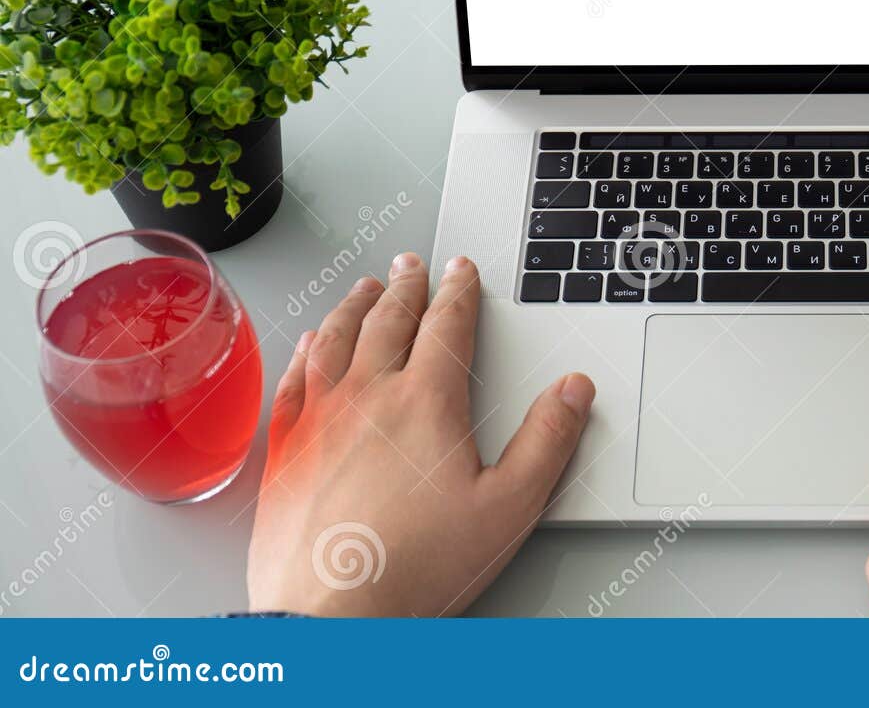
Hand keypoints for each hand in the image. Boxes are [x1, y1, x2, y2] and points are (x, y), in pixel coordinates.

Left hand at [247, 253, 593, 615]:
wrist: (332, 615)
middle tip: (412, 264)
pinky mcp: (285, 448)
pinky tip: (313, 341)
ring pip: (337, 339)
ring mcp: (320, 418)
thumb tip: (573, 389)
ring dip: (356, 306)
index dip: (459, 291)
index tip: (462, 270)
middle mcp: (369, 395)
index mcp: (427, 401)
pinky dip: (308, 349)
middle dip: (406, 287)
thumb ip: (547, 441)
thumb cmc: (419, 566)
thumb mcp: (510, 507)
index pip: (447, 326)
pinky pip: (295, 378)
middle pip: (389, 320)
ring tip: (365, 288)